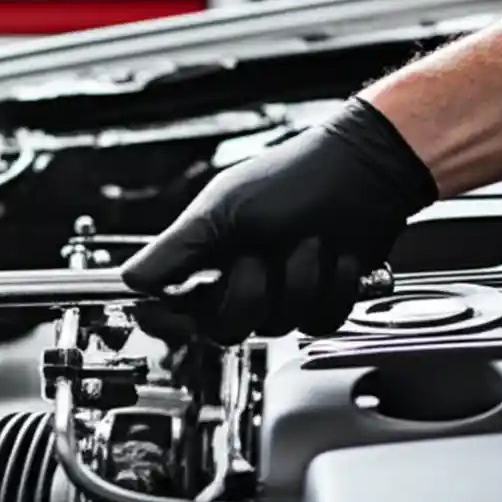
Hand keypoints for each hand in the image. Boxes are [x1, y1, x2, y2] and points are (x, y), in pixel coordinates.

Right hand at [120, 97, 436, 343]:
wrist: (369, 173)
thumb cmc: (298, 177)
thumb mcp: (223, 211)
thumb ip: (174, 251)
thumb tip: (131, 280)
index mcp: (203, 254)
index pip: (165, 307)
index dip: (168, 319)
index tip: (180, 317)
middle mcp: (235, 276)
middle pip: (222, 327)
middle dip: (249, 292)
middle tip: (260, 256)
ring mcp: (278, 290)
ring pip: (275, 325)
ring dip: (299, 281)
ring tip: (309, 242)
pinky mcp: (319, 299)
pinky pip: (318, 323)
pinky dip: (333, 288)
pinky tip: (337, 257)